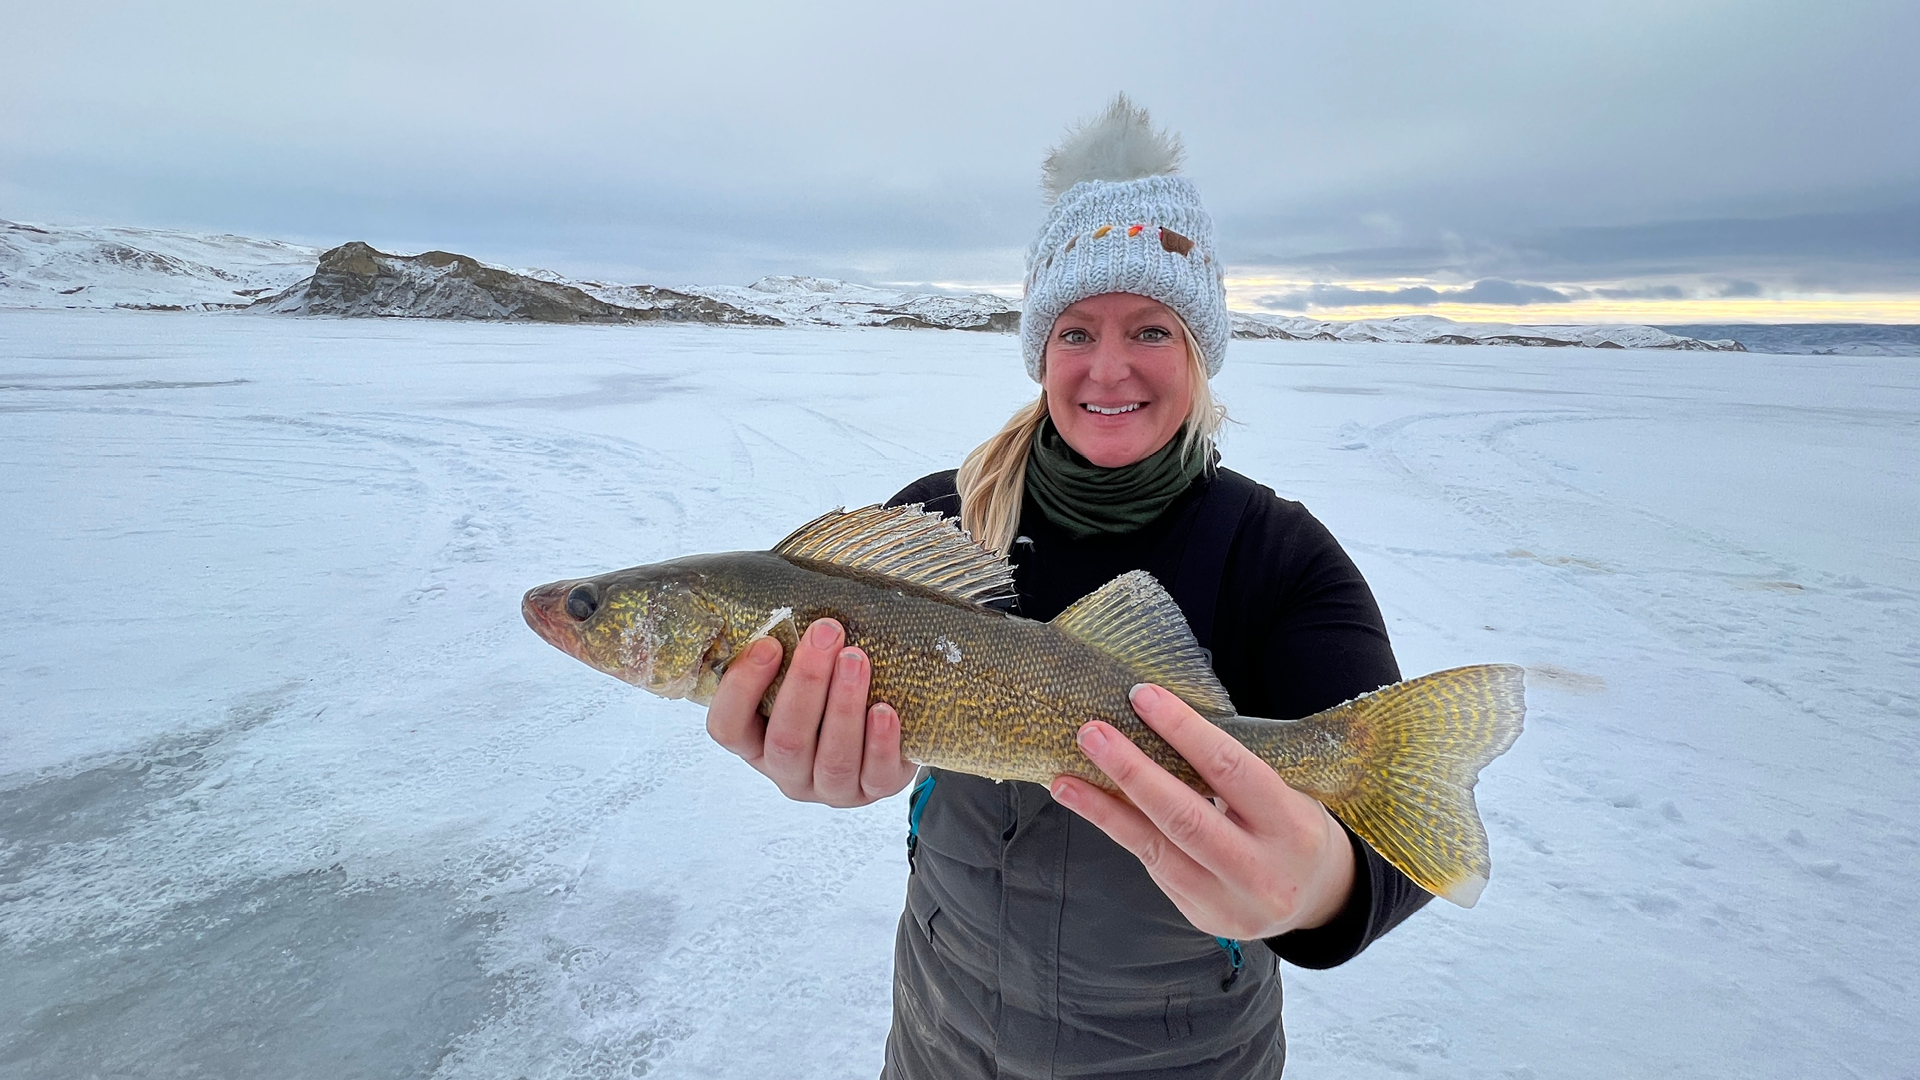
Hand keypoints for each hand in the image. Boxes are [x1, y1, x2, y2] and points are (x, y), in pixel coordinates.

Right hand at [705, 617, 915, 807]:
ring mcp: (829, 788)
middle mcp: (787, 772)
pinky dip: (880, 743)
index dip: (741, 688)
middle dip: (806, 684)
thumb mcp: (801, 674)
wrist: (886, 729)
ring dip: (843, 707)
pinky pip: (874, 776)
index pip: (727, 728)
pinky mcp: (873, 791)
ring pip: (831, 759)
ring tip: (857, 660)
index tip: (769, 643)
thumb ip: (787, 645)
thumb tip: (788, 580)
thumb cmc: (830, 691)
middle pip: (786, 740)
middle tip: (826, 633)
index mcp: (756, 742)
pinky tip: (885, 710)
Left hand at [1049, 683, 1355, 939]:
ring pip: (1157, 847)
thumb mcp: (1285, 792)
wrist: (1317, 898)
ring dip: (1105, 807)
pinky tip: (1087, 803)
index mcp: (1291, 825)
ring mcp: (1231, 901)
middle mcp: (1262, 869)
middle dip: (1132, 771)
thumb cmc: (1291, 825)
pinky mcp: (1203, 915)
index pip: (1231, 769)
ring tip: (1065, 778)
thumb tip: (1157, 720)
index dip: (1184, 730)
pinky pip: (1153, 865)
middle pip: (1186, 816)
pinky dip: (1118, 829)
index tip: (1142, 696)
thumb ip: (1231, 770)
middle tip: (1091, 733)